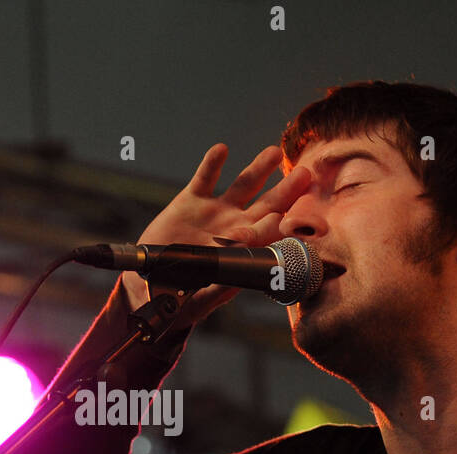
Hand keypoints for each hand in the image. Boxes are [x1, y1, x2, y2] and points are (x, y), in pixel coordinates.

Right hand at [122, 143, 312, 323]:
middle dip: (285, 190)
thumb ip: (222, 286)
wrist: (152, 282)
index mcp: (242, 251)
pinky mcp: (192, 201)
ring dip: (258, 169)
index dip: (277, 225)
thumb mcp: (202, 299)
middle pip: (266, 205)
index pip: (266, 235)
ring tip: (273, 153)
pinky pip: (204, 179)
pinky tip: (221, 150)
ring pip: (242, 185)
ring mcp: (215, 212)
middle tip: (304, 175)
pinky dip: (212, 164)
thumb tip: (242, 274)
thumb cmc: (182, 296)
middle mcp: (234, 227)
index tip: (285, 218)